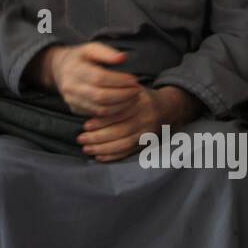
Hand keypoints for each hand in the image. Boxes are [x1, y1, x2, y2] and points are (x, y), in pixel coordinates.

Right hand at [37, 42, 140, 117]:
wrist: (60, 70)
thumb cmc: (80, 58)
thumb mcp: (90, 48)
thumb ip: (106, 52)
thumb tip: (123, 58)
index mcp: (75, 70)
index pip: (100, 78)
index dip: (119, 80)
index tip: (134, 79)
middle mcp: (71, 87)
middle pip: (101, 96)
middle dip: (123, 95)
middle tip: (137, 90)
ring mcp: (72, 101)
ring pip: (100, 109)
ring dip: (121, 105)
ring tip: (134, 97)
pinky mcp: (76, 110)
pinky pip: (97, 115)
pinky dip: (114, 112)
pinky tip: (124, 104)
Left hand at [77, 86, 199, 162]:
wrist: (167, 107)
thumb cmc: (140, 98)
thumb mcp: (130, 90)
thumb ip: (114, 96)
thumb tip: (89, 106)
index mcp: (141, 102)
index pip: (119, 114)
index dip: (101, 121)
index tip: (86, 126)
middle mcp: (146, 118)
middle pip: (120, 131)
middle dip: (98, 137)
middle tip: (81, 139)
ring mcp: (148, 132)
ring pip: (124, 143)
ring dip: (102, 149)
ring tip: (86, 148)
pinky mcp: (147, 143)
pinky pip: (128, 152)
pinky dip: (112, 156)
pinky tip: (98, 157)